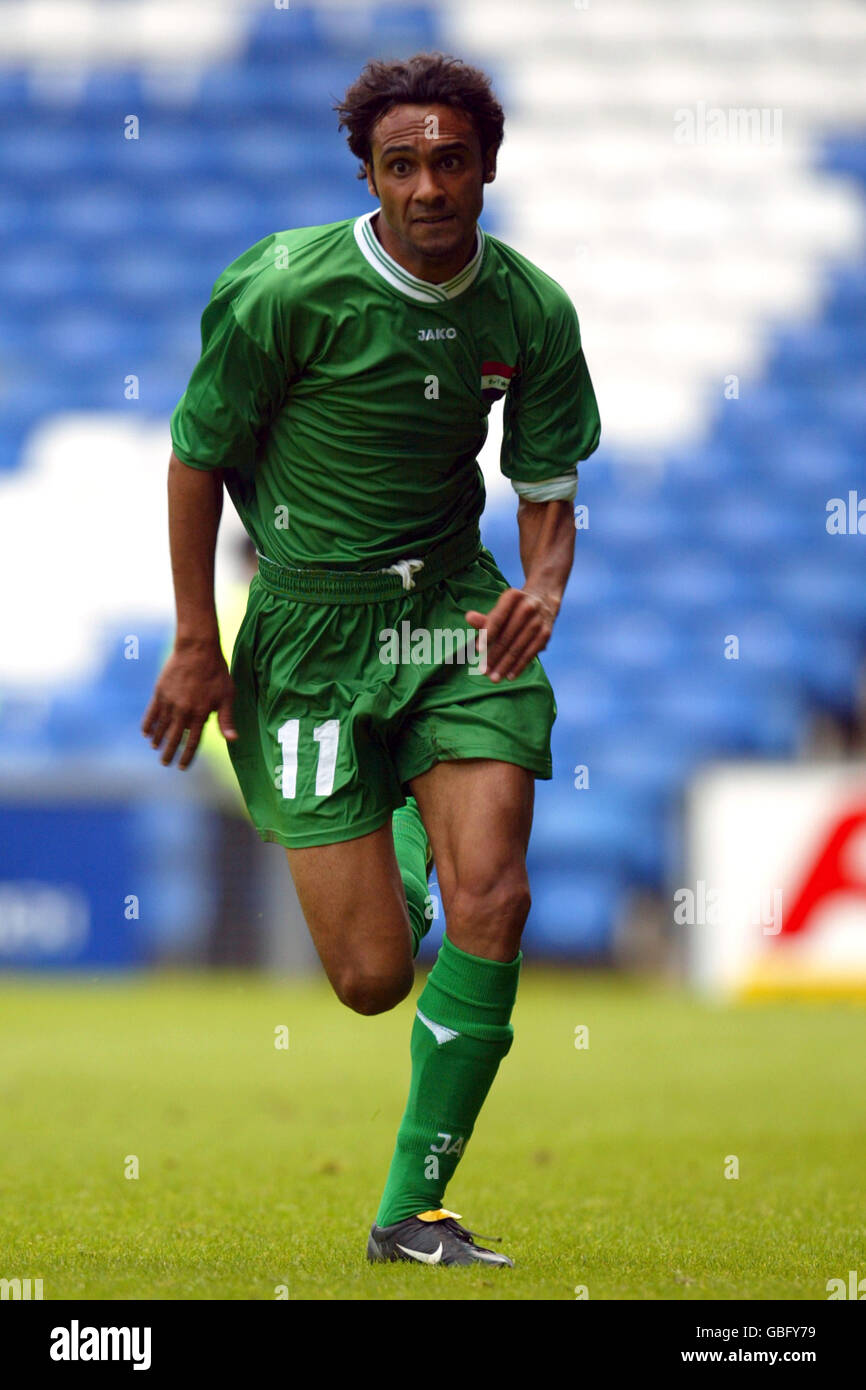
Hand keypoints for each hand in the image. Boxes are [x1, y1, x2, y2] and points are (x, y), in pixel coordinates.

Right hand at [141, 639, 236, 768]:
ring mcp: (169, 702)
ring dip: (158, 740)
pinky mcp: (159, 692)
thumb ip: (226, 719)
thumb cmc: (216, 672)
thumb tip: (233, 740)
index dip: (187, 756)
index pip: (192, 742)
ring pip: (161, 727)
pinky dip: (148, 724)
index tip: (181, 767)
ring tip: (156, 748)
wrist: (197, 649)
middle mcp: (182, 712)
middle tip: (165, 763)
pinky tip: (146, 733)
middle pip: (174, 738)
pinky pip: (151, 713)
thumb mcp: (227, 696)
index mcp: (200, 715)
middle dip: (169, 753)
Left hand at [465, 587, 557, 682]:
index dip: (487, 635)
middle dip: (494, 655)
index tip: (478, 651)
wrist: (543, 601)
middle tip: (483, 671)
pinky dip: (519, 666)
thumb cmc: (513, 609)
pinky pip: (531, 653)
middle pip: (507, 636)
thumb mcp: (499, 610)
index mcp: (512, 597)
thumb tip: (469, 618)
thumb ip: (484, 619)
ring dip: (505, 665)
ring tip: (493, 678)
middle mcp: (528, 607)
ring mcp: (538, 621)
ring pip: (518, 647)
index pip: (497, 619)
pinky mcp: (546, 634)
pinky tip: (509, 676)